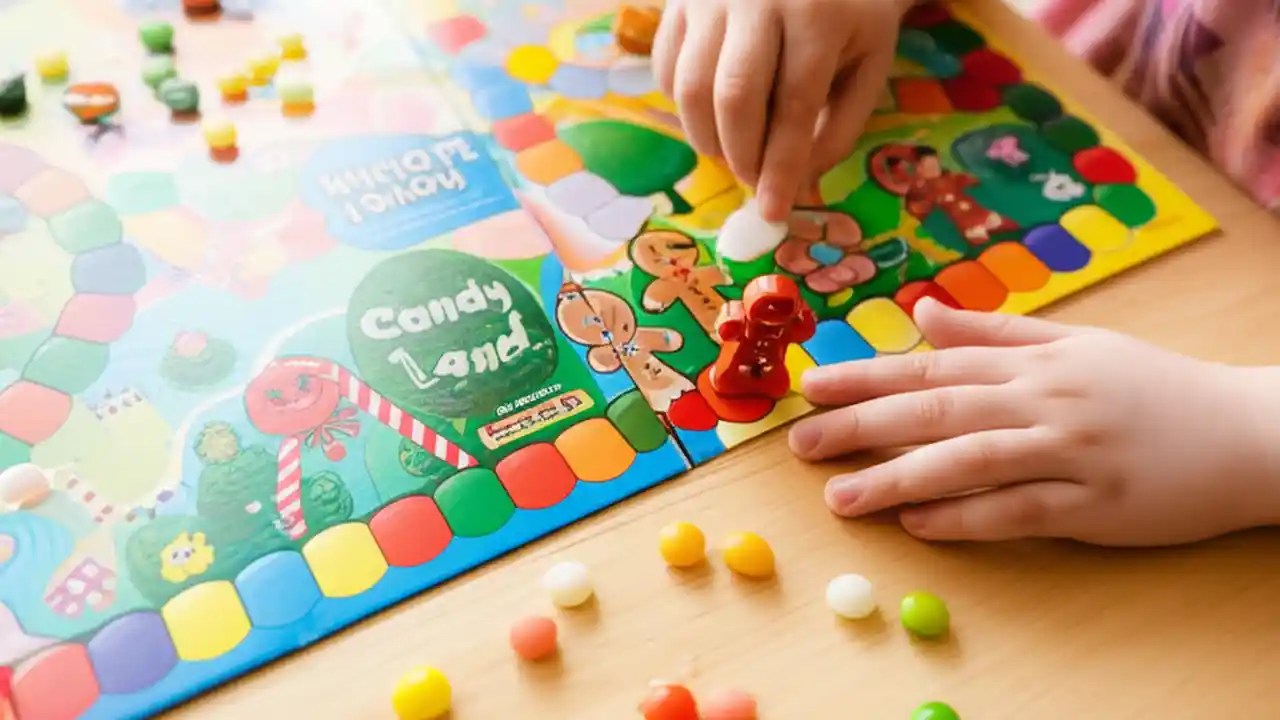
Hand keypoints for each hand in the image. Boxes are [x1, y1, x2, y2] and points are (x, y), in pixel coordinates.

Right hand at [652, 0, 910, 221]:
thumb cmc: (849, 14)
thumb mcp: (867, 64)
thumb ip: (838, 127)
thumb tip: (795, 184)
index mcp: (817, 14)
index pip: (793, 106)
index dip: (781, 168)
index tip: (774, 212)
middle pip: (733, 97)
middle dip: (740, 156)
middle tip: (752, 181)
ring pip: (690, 86)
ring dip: (707, 139)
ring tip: (733, 152)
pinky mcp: (679, 0)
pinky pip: (668, 68)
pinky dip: (685, 107)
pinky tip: (714, 112)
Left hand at [788, 298, 1279, 545]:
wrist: (1249, 432)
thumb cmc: (1154, 388)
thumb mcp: (1076, 344)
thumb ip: (995, 330)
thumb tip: (922, 313)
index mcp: (1036, 359)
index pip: (936, 363)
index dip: (869, 374)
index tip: (812, 384)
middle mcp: (1044, 399)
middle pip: (938, 407)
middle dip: (863, 423)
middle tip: (802, 442)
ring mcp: (1070, 451)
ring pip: (968, 460)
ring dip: (898, 477)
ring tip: (840, 497)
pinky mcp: (1095, 505)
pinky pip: (1018, 512)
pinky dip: (966, 518)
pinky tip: (918, 525)